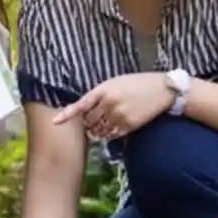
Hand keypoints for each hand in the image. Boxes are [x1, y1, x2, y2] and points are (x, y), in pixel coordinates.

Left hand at [53, 73, 173, 139]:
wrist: (162, 89)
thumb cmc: (138, 83)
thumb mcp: (116, 82)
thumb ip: (100, 94)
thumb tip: (87, 110)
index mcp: (104, 89)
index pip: (81, 105)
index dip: (67, 114)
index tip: (55, 122)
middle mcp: (109, 103)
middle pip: (89, 120)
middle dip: (89, 122)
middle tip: (97, 118)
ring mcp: (118, 115)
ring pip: (99, 130)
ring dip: (99, 130)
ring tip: (108, 121)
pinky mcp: (128, 125)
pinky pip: (111, 135)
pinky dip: (109, 134)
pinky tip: (116, 125)